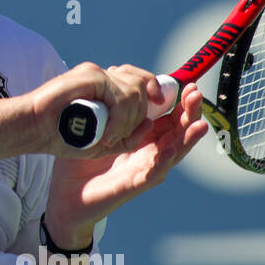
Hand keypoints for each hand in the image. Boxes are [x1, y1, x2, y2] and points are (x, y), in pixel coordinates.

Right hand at [25, 62, 170, 157]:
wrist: (33, 127)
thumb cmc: (61, 135)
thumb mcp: (101, 140)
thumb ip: (125, 134)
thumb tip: (150, 123)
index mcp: (105, 85)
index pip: (140, 79)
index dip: (154, 90)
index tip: (157, 106)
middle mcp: (103, 76)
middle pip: (142, 84)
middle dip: (139, 114)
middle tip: (117, 136)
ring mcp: (97, 74)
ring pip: (135, 91)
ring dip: (128, 120)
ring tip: (109, 137)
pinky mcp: (91, 76)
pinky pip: (121, 98)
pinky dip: (119, 119)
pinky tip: (106, 133)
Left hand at [45, 79, 209, 243]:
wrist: (65, 194)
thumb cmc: (80, 161)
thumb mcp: (96, 127)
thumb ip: (109, 103)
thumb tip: (115, 70)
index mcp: (142, 139)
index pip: (169, 119)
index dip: (180, 103)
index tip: (189, 85)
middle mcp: (148, 154)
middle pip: (177, 133)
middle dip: (189, 114)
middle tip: (196, 95)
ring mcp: (143, 170)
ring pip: (172, 153)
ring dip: (186, 138)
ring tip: (199, 124)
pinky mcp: (133, 185)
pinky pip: (153, 173)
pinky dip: (163, 162)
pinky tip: (171, 151)